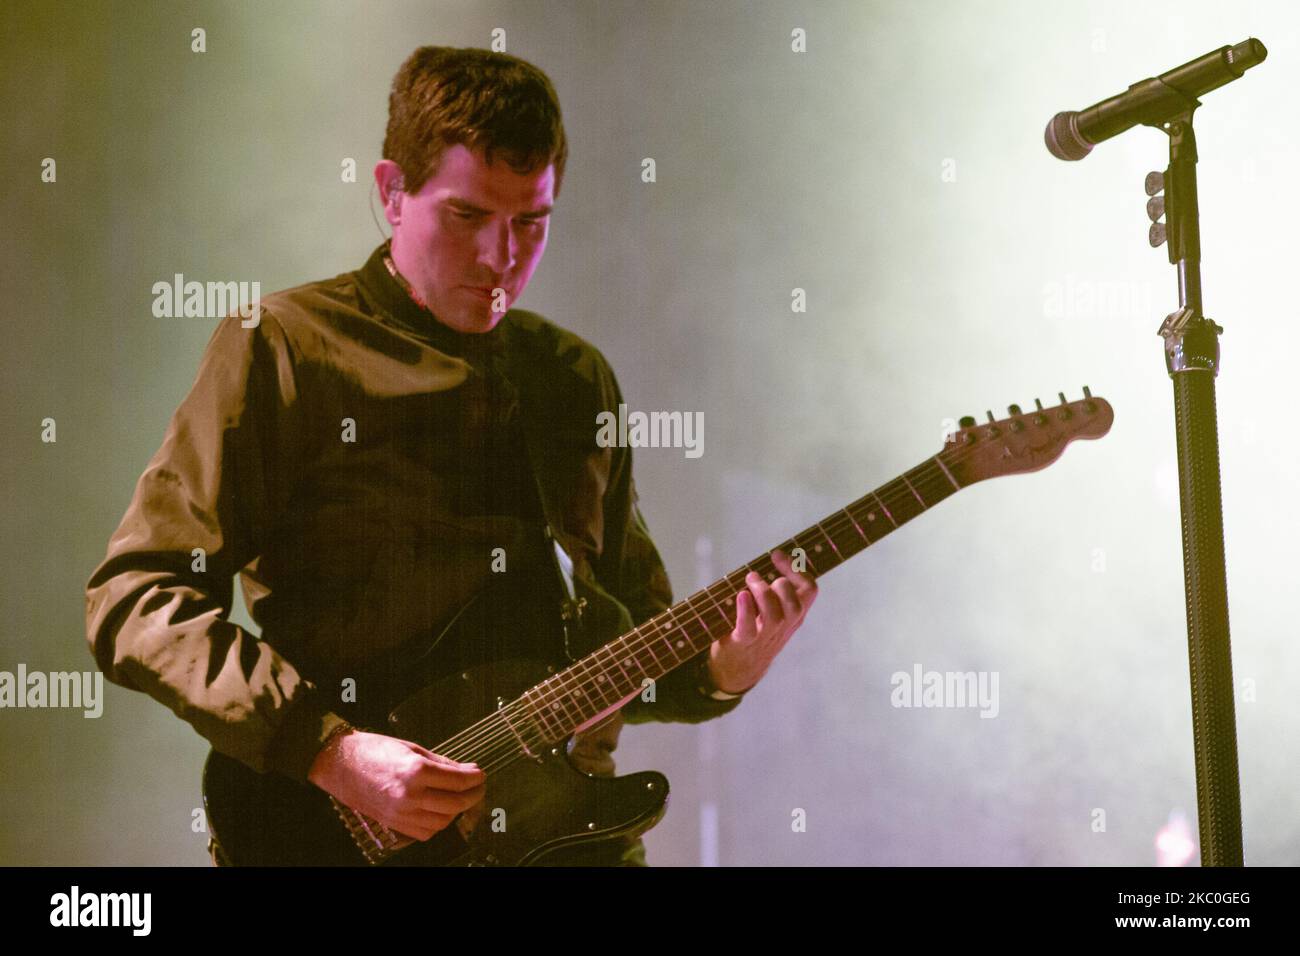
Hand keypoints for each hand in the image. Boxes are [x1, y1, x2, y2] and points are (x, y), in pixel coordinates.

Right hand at [307, 729, 486, 841]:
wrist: (339, 764)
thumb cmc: (374, 750)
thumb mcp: (412, 749)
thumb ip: (441, 763)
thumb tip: (465, 771)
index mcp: (416, 771)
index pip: (459, 781)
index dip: (476, 778)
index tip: (480, 774)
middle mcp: (410, 795)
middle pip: (456, 803)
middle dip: (473, 795)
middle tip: (478, 786)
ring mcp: (401, 813)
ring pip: (443, 821)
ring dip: (457, 811)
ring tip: (460, 797)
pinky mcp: (394, 824)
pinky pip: (426, 832)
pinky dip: (438, 823)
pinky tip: (441, 810)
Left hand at [708, 548, 817, 693]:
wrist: (738, 669)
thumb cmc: (754, 630)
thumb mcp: (772, 611)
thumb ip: (776, 591)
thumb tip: (774, 558)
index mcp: (794, 614)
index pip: (809, 590)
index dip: (797, 569)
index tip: (776, 555)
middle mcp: (784, 625)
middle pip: (795, 604)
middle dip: (780, 584)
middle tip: (756, 577)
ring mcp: (765, 636)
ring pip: (775, 615)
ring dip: (762, 592)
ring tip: (748, 582)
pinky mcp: (744, 642)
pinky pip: (749, 627)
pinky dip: (745, 610)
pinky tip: (741, 596)